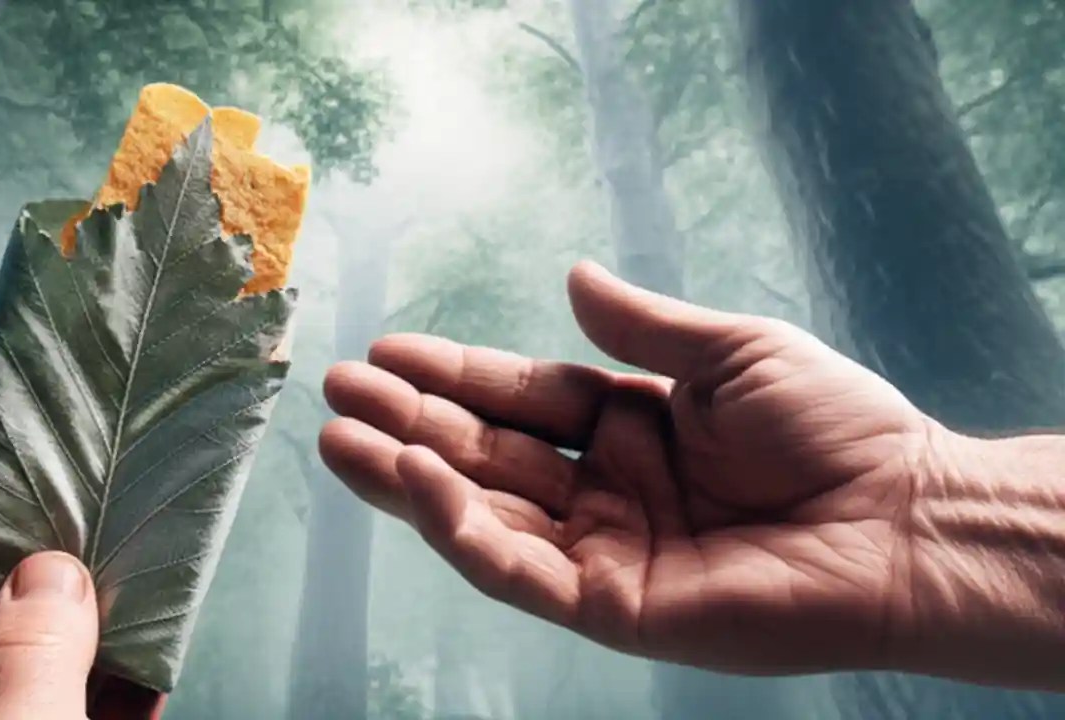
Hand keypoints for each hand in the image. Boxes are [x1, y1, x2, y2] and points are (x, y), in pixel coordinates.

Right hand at [319, 260, 943, 675]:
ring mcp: (604, 550)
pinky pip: (519, 567)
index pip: (522, 397)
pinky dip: (461, 528)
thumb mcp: (732, 352)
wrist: (904, 519)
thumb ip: (643, 326)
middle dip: (410, 422)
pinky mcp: (612, 606)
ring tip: (339, 441)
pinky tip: (417, 481)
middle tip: (337, 391)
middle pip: (487, 453)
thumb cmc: (836, 428)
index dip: (455, 374)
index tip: (388, 350)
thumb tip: (573, 274)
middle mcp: (607, 490)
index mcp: (632, 426)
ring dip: (409, 478)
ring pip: (485, 513)